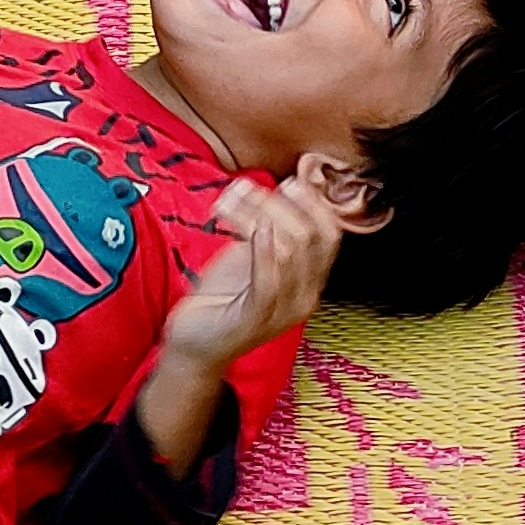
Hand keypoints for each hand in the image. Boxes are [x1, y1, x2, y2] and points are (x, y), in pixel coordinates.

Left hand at [160, 173, 347, 382]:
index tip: (288, 181)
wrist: (193, 343)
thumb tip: (275, 189)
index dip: (314, 203)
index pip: (331, 234)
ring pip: (290, 250)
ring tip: (232, 199)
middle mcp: (304, 296)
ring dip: (259, 215)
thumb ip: (267, 229)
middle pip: (313, 237)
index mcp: (309, 279)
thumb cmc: (221, 298)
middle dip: (283, 203)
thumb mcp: (250, 256)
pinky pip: (269, 283)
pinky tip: (252, 228)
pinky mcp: (256, 321)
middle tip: (249, 187)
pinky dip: (263, 251)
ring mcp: (282, 312)